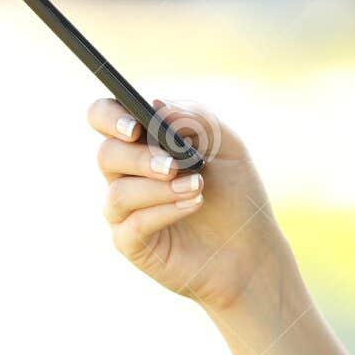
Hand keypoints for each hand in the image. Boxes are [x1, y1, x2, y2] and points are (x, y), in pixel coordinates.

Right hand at [86, 97, 293, 312]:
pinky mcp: (131, 243)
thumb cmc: (235, 193)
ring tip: (198, 188)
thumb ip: (195, 120)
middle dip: (140, 157)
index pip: (103, 117)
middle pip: (106, 154)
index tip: (135, 126)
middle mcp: (126, 173)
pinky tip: (193, 206)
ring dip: (160, 188)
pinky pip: (132, 225)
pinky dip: (164, 212)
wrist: (251, 248)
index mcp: (142, 141)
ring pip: (119, 192)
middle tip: (174, 164)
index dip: (110, 117)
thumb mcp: (228, 147)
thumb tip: (156, 106)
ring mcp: (125, 210)